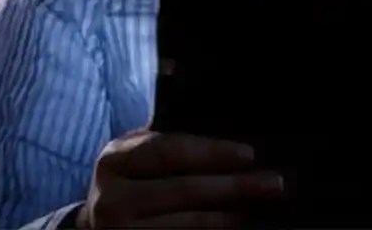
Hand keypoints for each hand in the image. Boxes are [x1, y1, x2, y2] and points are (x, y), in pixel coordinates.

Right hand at [76, 129, 283, 228]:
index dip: (212, 152)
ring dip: (228, 216)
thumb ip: (172, 148)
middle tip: (274, 183)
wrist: (97, 224)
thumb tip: (236, 151)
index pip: (169, 151)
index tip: (249, 155)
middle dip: (233, 186)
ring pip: (186, 223)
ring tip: (258, 208)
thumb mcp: (139, 157)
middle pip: (184, 189)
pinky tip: (233, 225)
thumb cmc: (133, 181)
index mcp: (113, 160)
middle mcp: (110, 199)